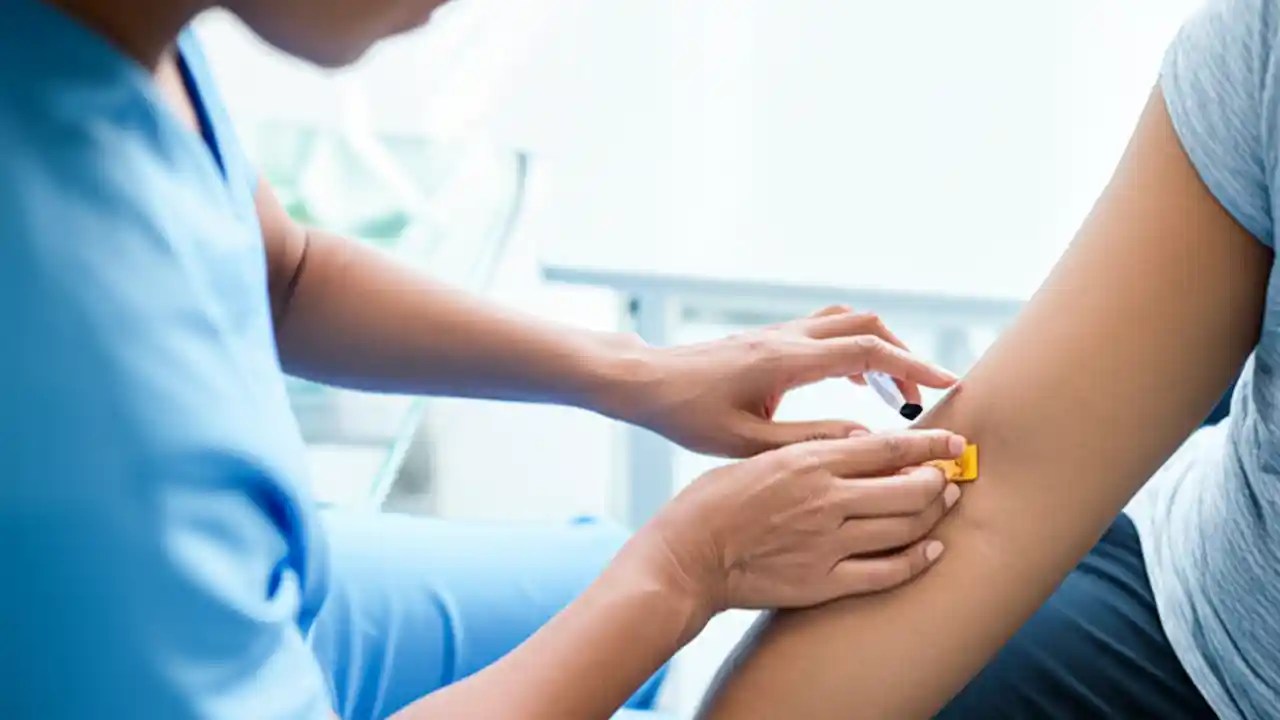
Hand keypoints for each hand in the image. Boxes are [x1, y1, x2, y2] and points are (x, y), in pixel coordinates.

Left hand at [608, 306, 958, 457]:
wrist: (646, 383)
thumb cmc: (688, 416)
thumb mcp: (749, 442)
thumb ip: (810, 441)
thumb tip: (865, 441)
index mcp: (787, 360)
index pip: (867, 351)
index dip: (912, 367)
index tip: (946, 385)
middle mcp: (788, 337)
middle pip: (867, 325)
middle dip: (903, 355)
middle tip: (921, 395)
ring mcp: (778, 333)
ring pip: (847, 321)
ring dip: (879, 346)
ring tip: (892, 390)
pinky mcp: (770, 338)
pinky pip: (826, 330)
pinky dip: (854, 346)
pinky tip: (854, 379)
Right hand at [626, 429, 965, 622]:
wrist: (686, 557)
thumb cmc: (715, 501)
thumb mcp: (761, 457)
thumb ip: (812, 451)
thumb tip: (863, 445)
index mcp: (809, 462)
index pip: (889, 447)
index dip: (930, 444)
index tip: (953, 442)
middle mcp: (827, 501)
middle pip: (910, 487)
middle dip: (940, 480)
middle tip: (952, 475)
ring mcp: (828, 544)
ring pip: (905, 527)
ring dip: (935, 515)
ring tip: (946, 504)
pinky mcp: (823, 583)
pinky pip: (886, 572)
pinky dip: (918, 560)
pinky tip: (932, 550)